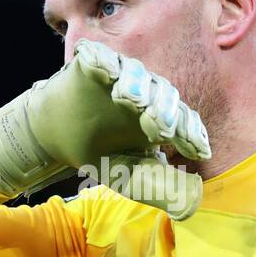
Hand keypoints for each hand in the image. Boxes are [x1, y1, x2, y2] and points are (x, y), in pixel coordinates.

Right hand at [0, 39, 211, 218]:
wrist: (58, 138)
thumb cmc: (103, 153)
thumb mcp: (130, 178)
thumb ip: (160, 189)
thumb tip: (194, 200)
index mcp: (162, 119)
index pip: (184, 121)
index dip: (190, 134)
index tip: (196, 150)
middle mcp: (147, 93)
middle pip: (164, 94)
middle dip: (164, 110)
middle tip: (160, 127)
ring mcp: (121, 75)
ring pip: (136, 73)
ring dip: (135, 85)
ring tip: (130, 99)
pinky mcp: (93, 63)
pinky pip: (100, 57)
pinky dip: (102, 61)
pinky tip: (104, 71)